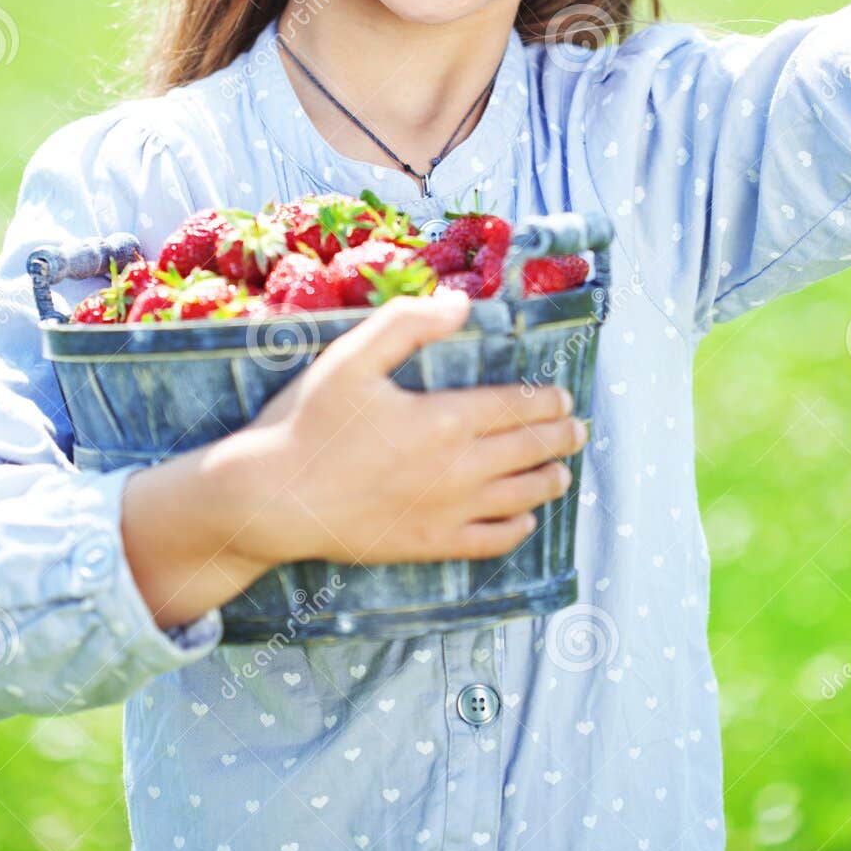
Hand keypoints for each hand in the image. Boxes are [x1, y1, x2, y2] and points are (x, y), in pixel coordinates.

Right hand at [213, 292, 584, 567]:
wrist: (273, 497)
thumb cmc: (307, 422)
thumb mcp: (351, 356)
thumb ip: (408, 324)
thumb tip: (461, 305)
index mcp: (444, 418)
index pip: (516, 407)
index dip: (545, 401)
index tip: (562, 397)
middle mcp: (458, 468)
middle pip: (528, 450)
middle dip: (559, 437)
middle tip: (577, 430)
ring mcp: (447, 511)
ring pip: (519, 496)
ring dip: (548, 480)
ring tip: (562, 472)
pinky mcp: (430, 545)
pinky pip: (491, 542)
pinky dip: (517, 528)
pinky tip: (525, 520)